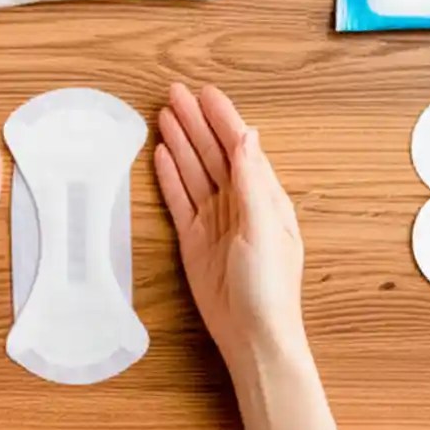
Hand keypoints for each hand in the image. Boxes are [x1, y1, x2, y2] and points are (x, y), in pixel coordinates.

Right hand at [154, 84, 305, 371]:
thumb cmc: (269, 288)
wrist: (253, 336)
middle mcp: (240, 203)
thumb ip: (252, 181)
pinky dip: (170, 176)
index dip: (222, 118)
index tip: (204, 92)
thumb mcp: (264, 229)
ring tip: (164, 114)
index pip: (240, 146)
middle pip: (213, 153)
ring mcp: (216, 221)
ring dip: (181, 142)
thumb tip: (249, 135)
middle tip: (174, 93)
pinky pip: (180, 199)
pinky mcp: (195, 240)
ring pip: (195, 171)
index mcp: (264, 197)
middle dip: (196, 122)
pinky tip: (161, 154)